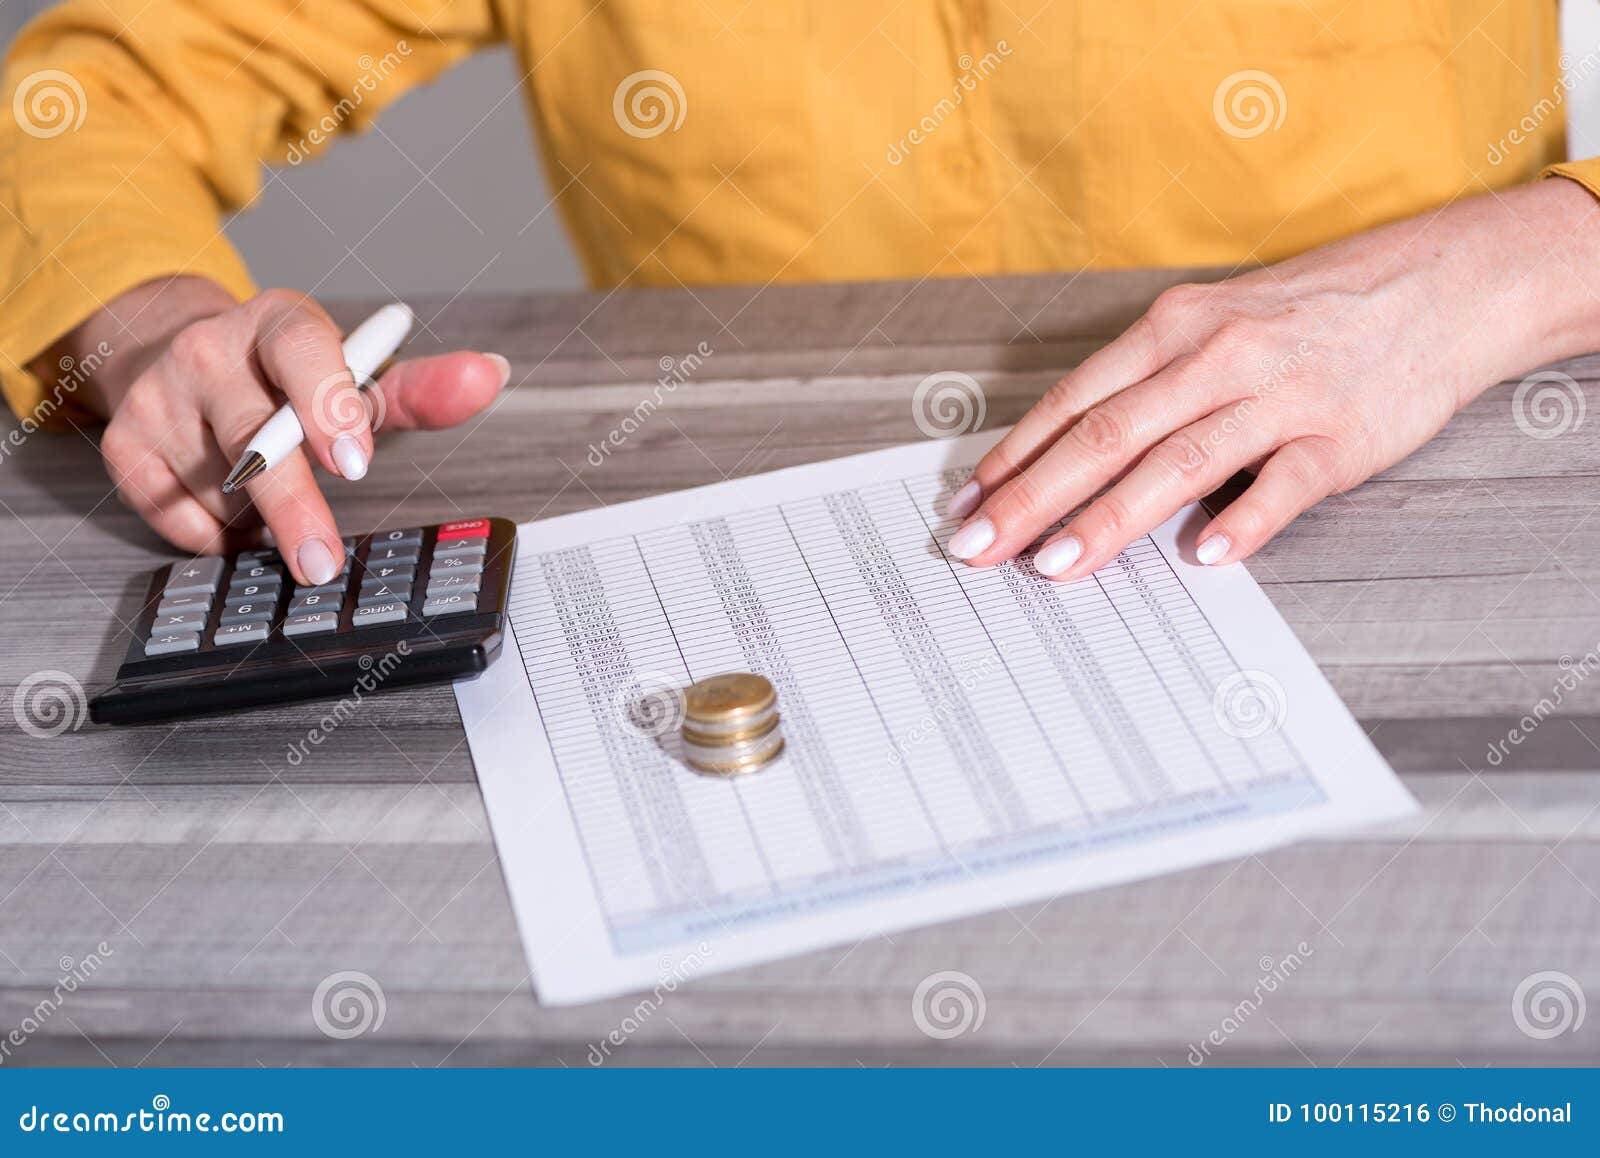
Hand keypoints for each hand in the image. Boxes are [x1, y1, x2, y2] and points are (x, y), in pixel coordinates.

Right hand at [55, 277, 509, 584]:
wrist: (176, 354)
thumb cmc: (286, 379)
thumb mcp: (355, 378)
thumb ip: (422, 388)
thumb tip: (491, 374)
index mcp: (278, 322)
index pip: (302, 348)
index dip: (328, 403)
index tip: (355, 459)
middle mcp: (209, 348)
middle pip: (254, 435)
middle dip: (292, 506)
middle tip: (321, 562)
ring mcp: (159, 395)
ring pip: (218, 485)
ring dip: (259, 518)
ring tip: (278, 503)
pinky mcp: (123, 442)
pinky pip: (174, 513)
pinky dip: (214, 533)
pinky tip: (231, 512)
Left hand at [946, 179, 1599, 576]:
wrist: (1439, 284)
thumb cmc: (1311, 311)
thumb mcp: (1216, 322)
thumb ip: (1148, 381)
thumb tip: (1065, 450)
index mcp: (1175, 328)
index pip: (1076, 400)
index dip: (1016, 455)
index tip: (969, 503)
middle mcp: (1217, 356)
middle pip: (1107, 434)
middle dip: (1033, 497)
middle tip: (979, 548)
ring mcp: (1278, 396)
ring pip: (1178, 461)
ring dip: (1111, 518)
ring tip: (1058, 564)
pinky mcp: (1339, 437)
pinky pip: (1283, 484)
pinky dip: (1244, 520)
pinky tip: (1204, 557)